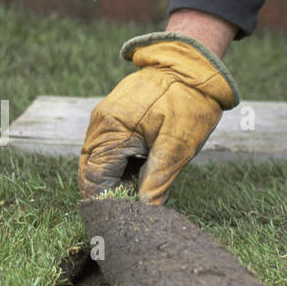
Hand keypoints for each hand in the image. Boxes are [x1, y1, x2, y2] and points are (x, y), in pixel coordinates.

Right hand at [78, 34, 238, 203]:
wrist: (194, 66)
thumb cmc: (189, 104)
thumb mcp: (176, 148)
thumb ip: (157, 183)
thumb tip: (145, 213)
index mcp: (111, 130)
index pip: (93, 179)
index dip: (105, 203)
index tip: (122, 219)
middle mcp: (101, 124)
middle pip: (92, 172)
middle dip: (109, 194)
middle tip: (132, 211)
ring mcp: (107, 119)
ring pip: (101, 162)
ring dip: (116, 181)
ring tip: (140, 194)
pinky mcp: (116, 117)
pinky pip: (110, 149)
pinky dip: (122, 167)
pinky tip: (141, 175)